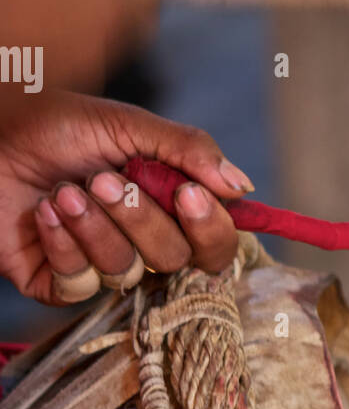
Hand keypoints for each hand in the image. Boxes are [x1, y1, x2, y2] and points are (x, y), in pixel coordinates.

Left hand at [0, 92, 251, 303]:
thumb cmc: (52, 125)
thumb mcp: (127, 125)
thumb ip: (189, 151)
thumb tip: (242, 187)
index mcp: (167, 202)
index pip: (215, 241)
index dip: (209, 227)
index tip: (187, 194)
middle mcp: (140, 238)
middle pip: (174, 259)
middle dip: (140, 219)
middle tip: (103, 180)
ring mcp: (101, 263)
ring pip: (125, 272)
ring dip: (94, 226)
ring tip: (64, 190)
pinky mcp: (60, 283)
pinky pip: (80, 283)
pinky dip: (63, 243)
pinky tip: (45, 212)